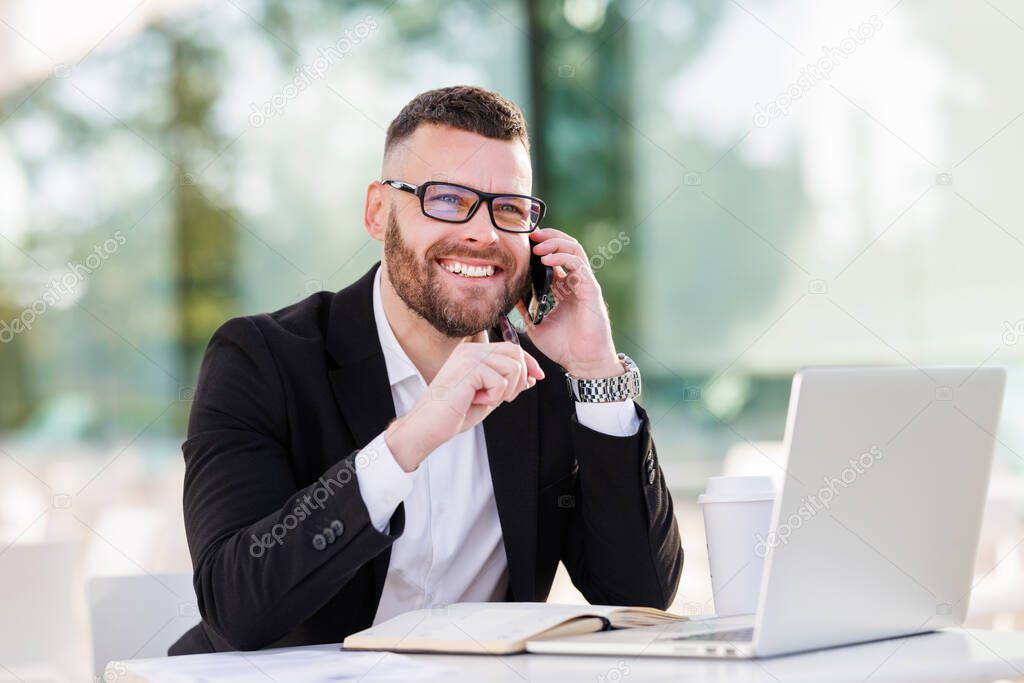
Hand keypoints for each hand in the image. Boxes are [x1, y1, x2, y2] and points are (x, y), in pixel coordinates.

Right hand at [384, 341, 544, 470]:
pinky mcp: (469, 368)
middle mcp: (471, 350)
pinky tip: (475, 400)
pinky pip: (501, 381)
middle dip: (520, 378)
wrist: (428, 426)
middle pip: (516, 353)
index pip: (512, 349)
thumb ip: (507, 384)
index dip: (529, 363)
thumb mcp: (488, 396)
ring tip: (485, 399)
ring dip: (507, 390)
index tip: (537, 378)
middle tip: (501, 397)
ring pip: (513, 366)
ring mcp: (469, 357)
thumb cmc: (454, 413)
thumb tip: (532, 376)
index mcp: (473, 353)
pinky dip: (494, 397)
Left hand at [515, 228, 621, 379]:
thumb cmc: (564, 347)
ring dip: (555, 242)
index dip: (542, 246)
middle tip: (531, 234)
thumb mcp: (536, 325)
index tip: (525, 241)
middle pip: (567, 247)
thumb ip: (526, 309)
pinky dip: (562, 257)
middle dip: (549, 236)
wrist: (583, 363)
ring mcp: (585, 285)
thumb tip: (510, 297)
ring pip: (575, 250)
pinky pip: (578, 265)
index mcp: (565, 289)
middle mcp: (576, 283)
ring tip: (537, 245)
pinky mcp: (591, 291)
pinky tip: (546, 259)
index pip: (556, 258)